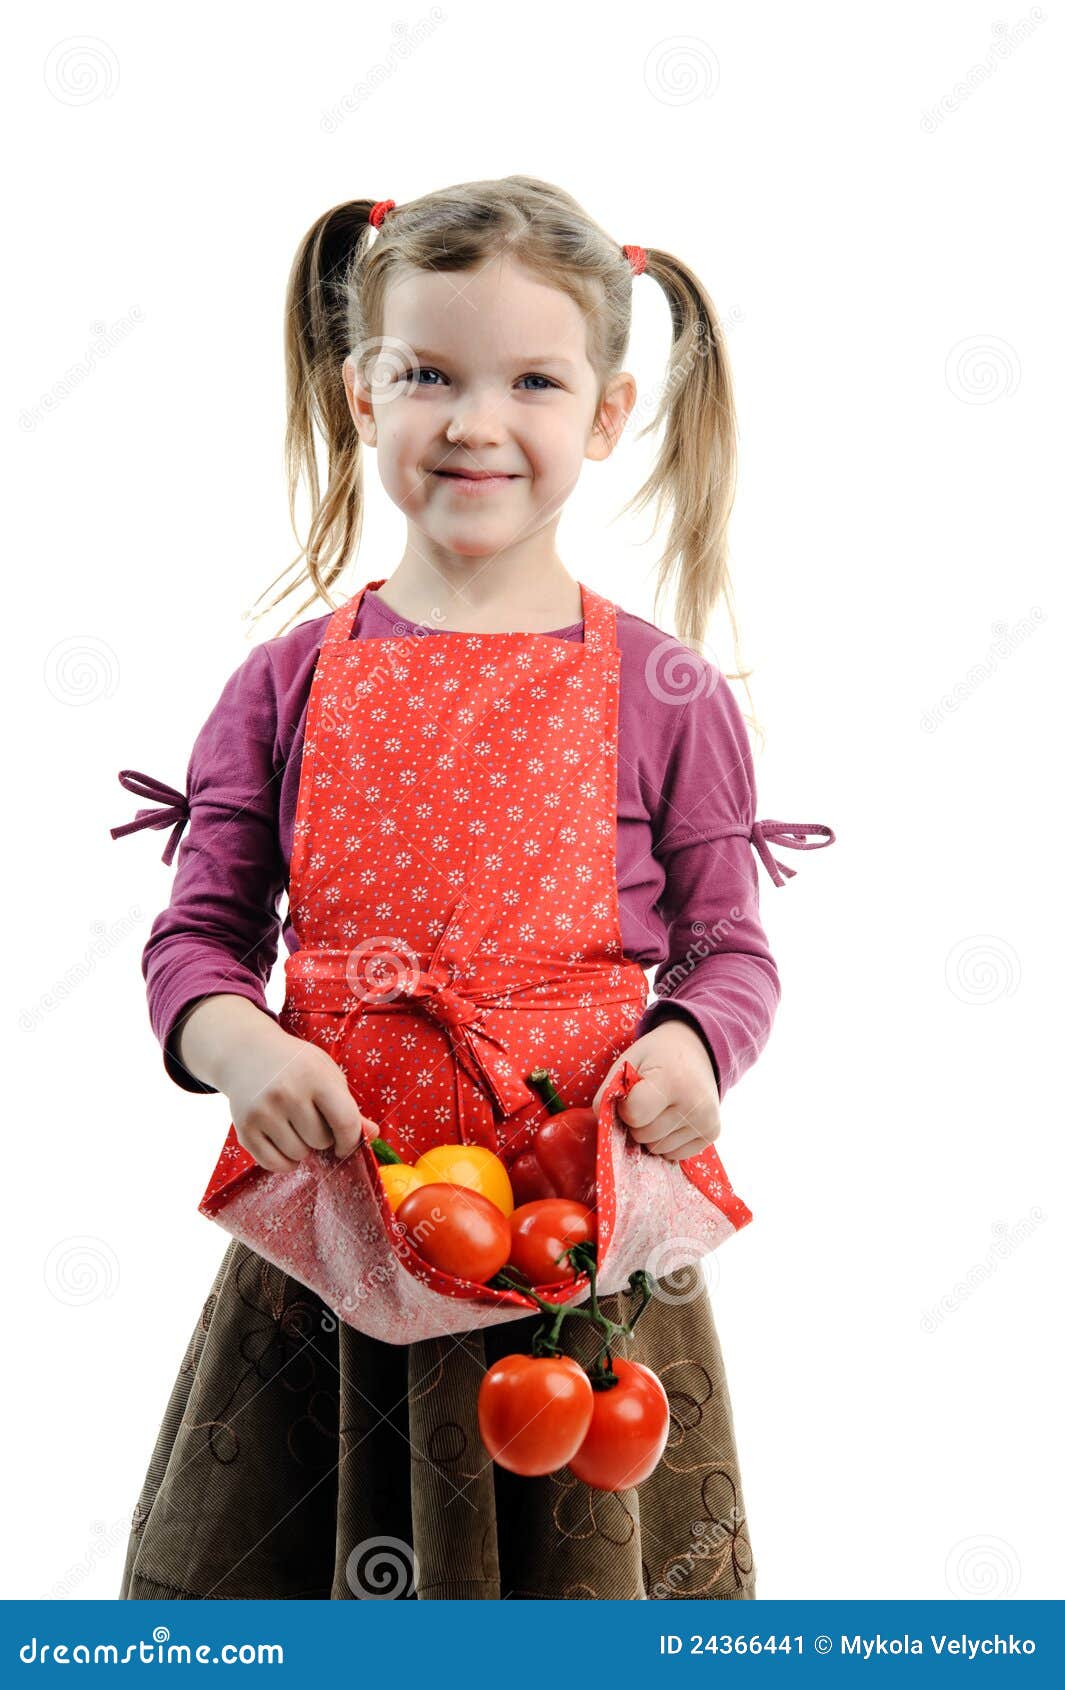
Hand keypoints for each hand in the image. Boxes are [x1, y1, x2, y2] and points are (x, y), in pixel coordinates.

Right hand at [217, 1019, 370, 1172]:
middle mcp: (287, 1093)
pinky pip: (273, 1164)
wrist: (248, 1052)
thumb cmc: (296, 1065)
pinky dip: (284, 1161)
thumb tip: (373, 1135)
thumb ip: (349, 1107)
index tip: (346, 1144)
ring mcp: (262, 1111)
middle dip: (323, 1139)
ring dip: (302, 1149)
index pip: (345, 1122)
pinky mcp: (244, 1128)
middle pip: (320, 1141)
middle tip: (313, 1123)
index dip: (351, 1140)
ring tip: (296, 1128)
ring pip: (298, 1155)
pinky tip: (283, 1142)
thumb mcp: (326, 1075)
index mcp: (315, 1077)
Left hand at [591, 1019, 720, 1161]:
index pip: (634, 1114)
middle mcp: (694, 1104)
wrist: (698, 1049)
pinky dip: (666, 1141)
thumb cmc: (656, 1056)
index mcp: (673, 1080)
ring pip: (657, 1149)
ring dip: (651, 1134)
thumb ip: (609, 1092)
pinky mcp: (712, 1134)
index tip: (631, 1092)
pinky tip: (673, 1119)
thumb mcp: (628, 1062)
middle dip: (636, 1122)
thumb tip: (603, 1125)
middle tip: (646, 1101)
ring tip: (661, 1109)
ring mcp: (707, 1122)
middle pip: (644, 1135)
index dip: (624, 1107)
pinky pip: (673, 1155)